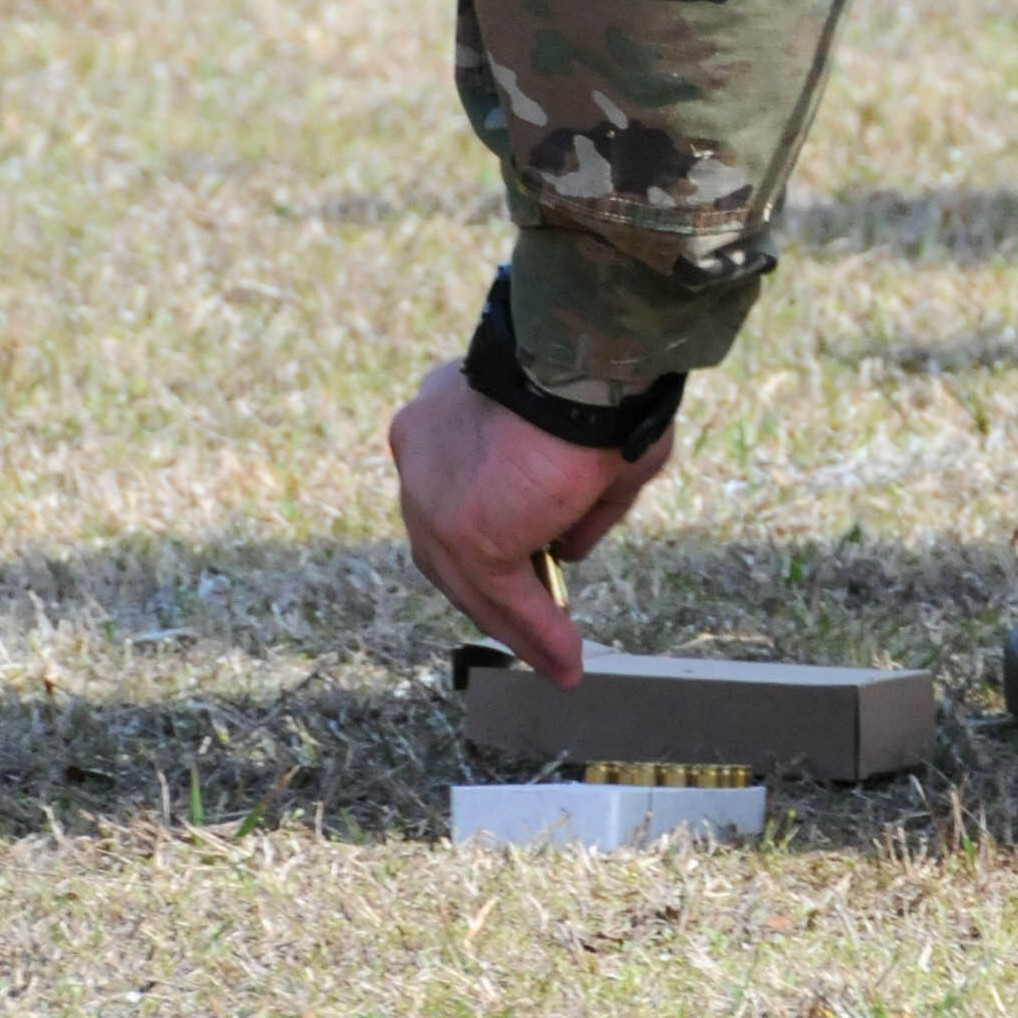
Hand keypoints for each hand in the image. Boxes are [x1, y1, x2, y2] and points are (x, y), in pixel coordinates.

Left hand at [386, 356, 674, 685]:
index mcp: (440, 414)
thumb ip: (570, 500)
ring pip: (471, 580)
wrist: (585, 360)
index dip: (489, 528)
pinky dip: (536, 629)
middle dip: (492, 586)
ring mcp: (433, 498)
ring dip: (515, 622)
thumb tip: (566, 552)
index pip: (454, 488)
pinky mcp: (465, 535)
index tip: (521, 558)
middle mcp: (420, 454)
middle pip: (448, 544)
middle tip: (534, 618)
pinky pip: (504, 595)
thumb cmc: (598, 380)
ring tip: (556, 657)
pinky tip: (565, 657)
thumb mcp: (581, 440)